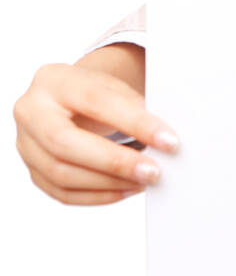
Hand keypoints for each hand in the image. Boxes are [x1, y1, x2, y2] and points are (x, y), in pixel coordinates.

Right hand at [13, 62, 179, 205]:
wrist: (68, 101)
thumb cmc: (93, 93)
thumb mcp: (111, 87)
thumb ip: (133, 108)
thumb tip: (163, 140)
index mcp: (53, 80)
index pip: (95, 101)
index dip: (134, 122)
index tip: (169, 140)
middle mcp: (30, 111)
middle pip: (66, 143)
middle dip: (115, 161)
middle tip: (153, 171)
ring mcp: (26, 144)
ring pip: (62, 174)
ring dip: (110, 183)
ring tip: (144, 180)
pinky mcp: (33, 171)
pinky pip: (63, 193)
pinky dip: (99, 196)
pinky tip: (125, 189)